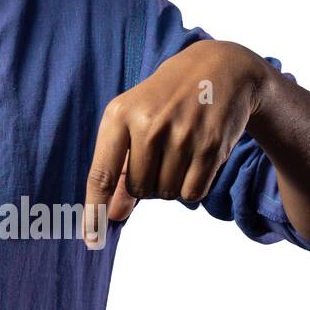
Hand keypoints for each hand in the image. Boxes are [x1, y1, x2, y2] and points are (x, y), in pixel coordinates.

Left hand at [84, 39, 271, 245]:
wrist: (218, 69)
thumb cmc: (164, 100)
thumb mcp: (133, 122)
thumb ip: (121, 169)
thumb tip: (113, 215)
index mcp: (118, 116)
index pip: (101, 175)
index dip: (94, 211)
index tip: (91, 240)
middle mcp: (148, 125)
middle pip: (140, 191)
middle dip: (147, 185)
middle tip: (159, 156)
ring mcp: (182, 135)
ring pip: (167, 194)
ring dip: (171, 185)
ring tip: (178, 152)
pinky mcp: (212, 146)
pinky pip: (193, 193)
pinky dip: (192, 186)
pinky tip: (196, 159)